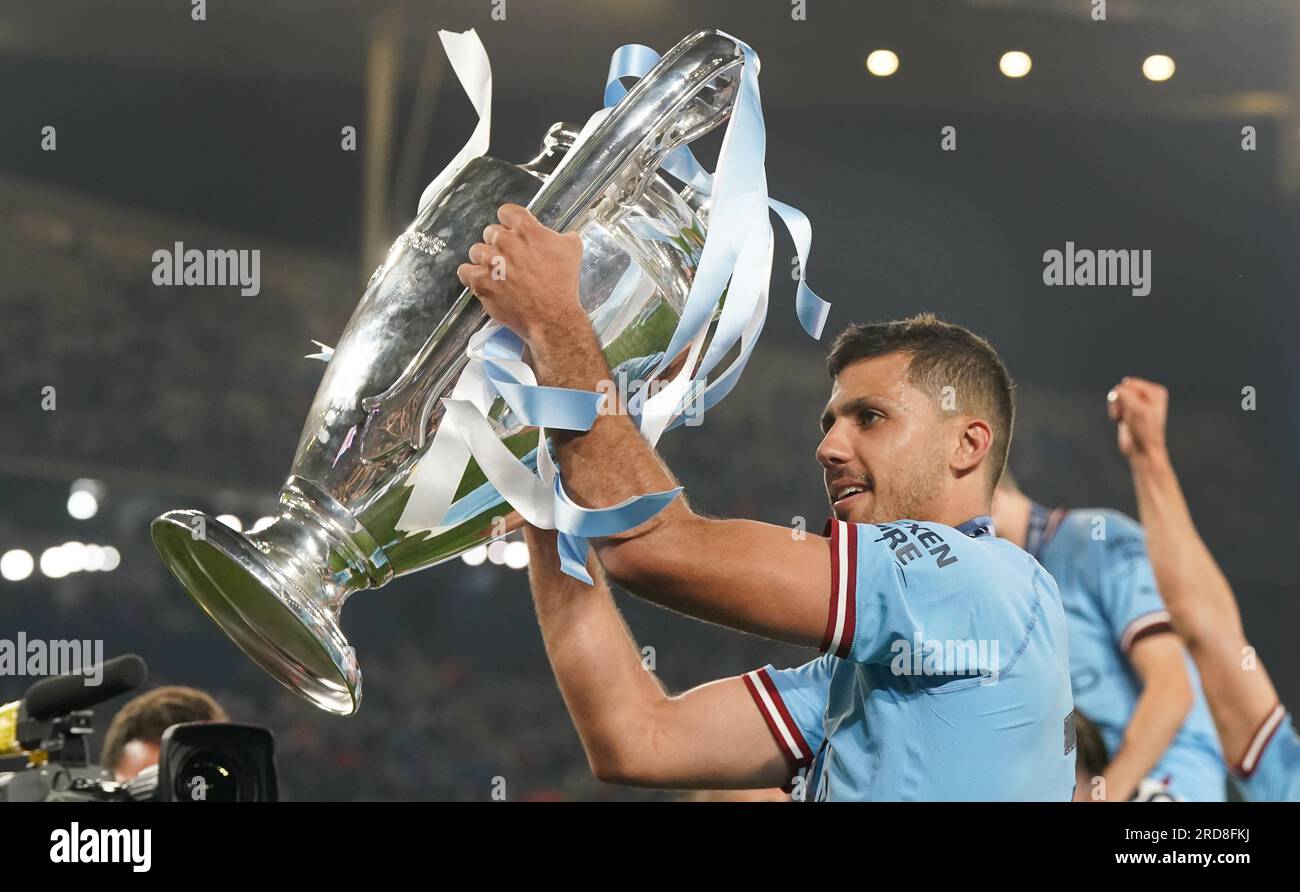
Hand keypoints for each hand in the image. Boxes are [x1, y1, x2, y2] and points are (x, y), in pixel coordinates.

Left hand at [456, 203, 586, 346]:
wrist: (552, 316)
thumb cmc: (563, 284)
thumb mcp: (572, 250)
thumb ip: (563, 236)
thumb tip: (562, 235)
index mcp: (526, 229)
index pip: (506, 212)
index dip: (509, 222)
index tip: (512, 230)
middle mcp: (505, 242)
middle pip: (490, 232)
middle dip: (499, 244)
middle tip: (510, 258)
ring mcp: (490, 262)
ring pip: (476, 251)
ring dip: (485, 259)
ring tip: (496, 271)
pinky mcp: (480, 282)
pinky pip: (464, 271)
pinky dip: (471, 275)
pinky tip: (482, 280)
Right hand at [1107, 377, 1168, 461]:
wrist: (1142, 450)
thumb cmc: (1144, 431)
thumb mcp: (1136, 409)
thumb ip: (1124, 394)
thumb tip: (1115, 390)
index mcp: (1155, 391)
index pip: (1129, 384)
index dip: (1127, 398)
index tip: (1136, 413)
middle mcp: (1147, 394)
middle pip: (1121, 389)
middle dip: (1120, 403)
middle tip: (1130, 417)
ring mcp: (1137, 401)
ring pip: (1115, 396)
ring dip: (1117, 408)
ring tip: (1126, 420)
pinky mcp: (1128, 409)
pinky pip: (1114, 403)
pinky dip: (1115, 412)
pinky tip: (1122, 421)